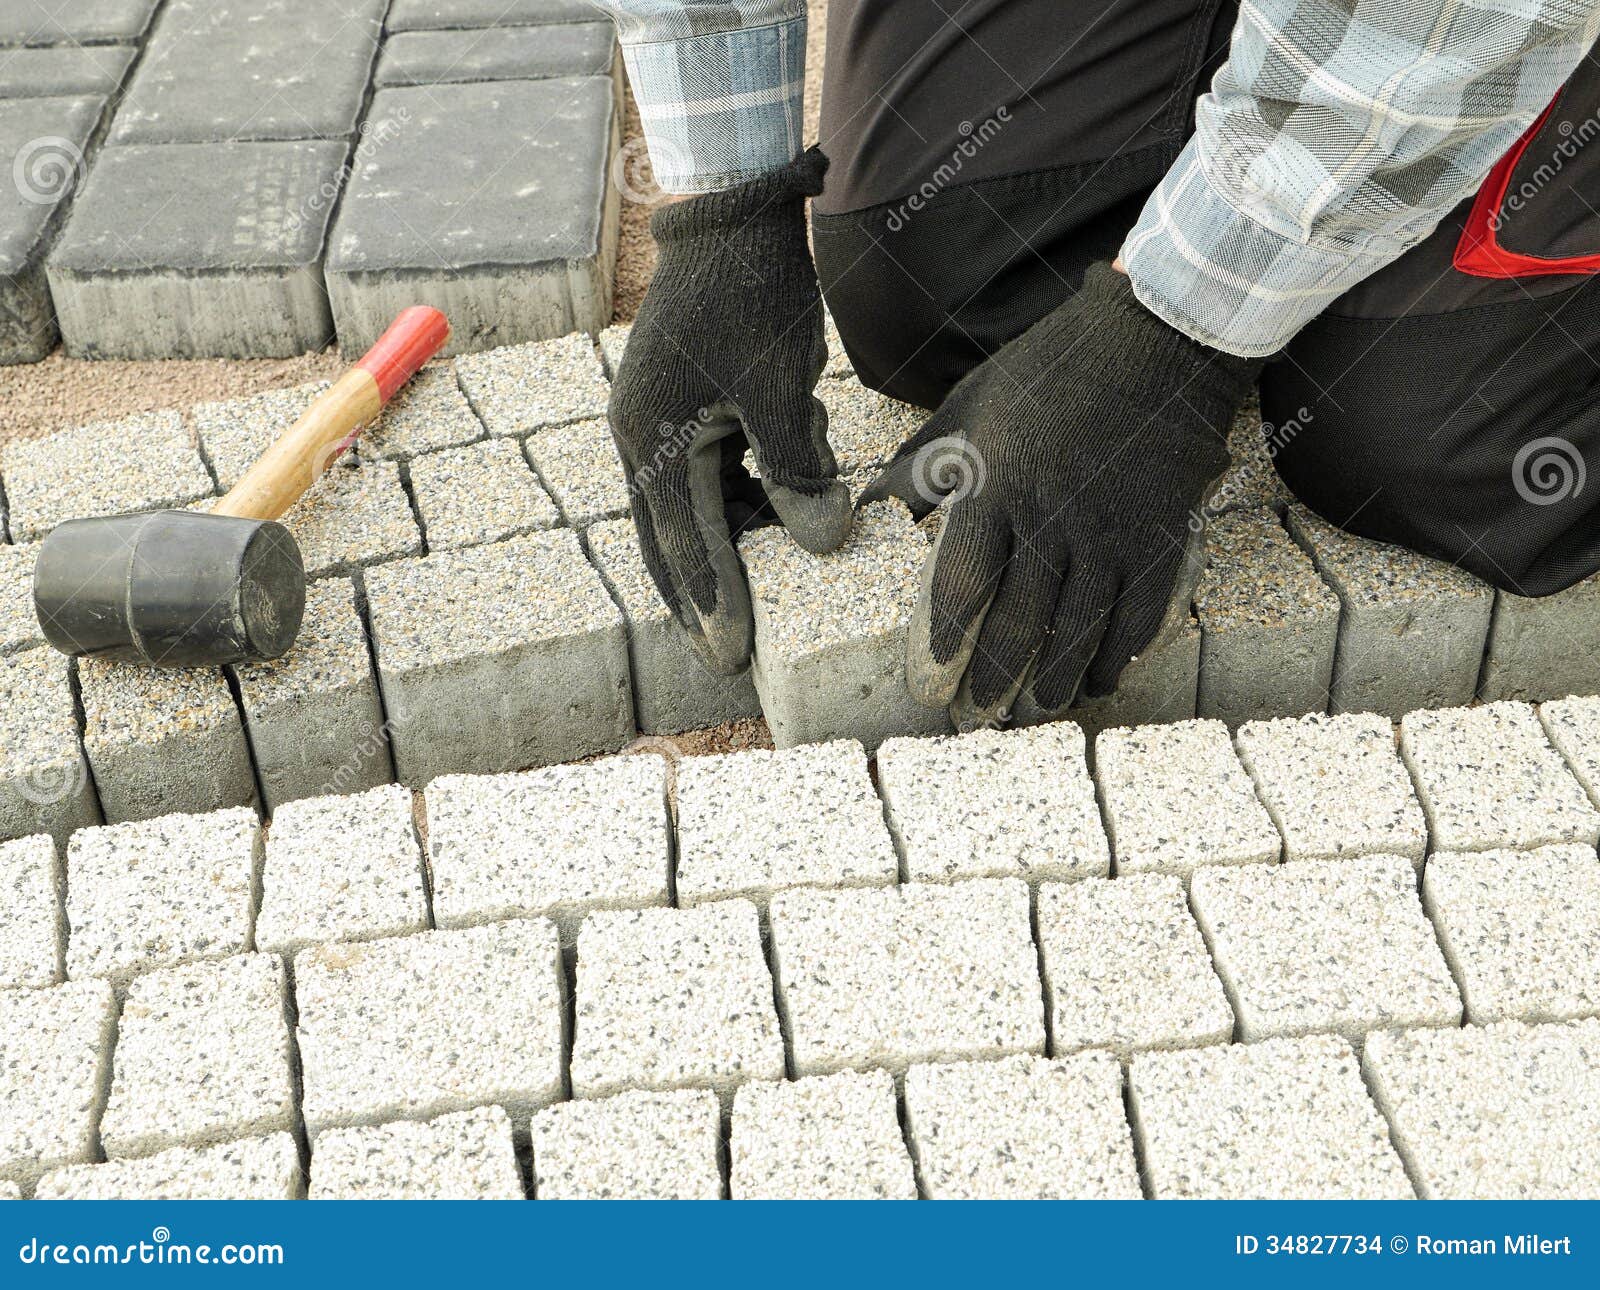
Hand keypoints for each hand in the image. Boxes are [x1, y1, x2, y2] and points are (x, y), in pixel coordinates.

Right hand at [609, 147, 850, 673]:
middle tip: (726, 658)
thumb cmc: (753, 295)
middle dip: (701, 596)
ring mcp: (658, 422)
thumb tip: (821, 541)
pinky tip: (789, 500)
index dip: (713, 601)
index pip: (684, 541)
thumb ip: (797, 470)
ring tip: (768, 587)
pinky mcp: (684, 408)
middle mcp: (642, 437)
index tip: (732, 656)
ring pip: (693, 509)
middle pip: (670, 539)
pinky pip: (711, 474)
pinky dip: (746, 496)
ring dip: (734, 542)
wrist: (733, 214)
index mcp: (652, 437)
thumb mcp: (782, 389)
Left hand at [862, 263, 1261, 727]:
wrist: (1157, 340)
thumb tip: (869, 508)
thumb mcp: (970, 404)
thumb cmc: (1051, 371)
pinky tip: (1098, 684)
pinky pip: (1136, 620)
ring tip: (1030, 716)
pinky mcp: (1158, 540)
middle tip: (974, 723)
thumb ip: (921, 465)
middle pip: (1017, 626)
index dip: (944, 647)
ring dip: (1051, 685)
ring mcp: (1109, 535)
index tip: (931, 685)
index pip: (962, 589)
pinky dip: (1116, 660)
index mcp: (997, 488)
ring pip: (1077, 635)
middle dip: (992, 684)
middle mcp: (1051, 522)